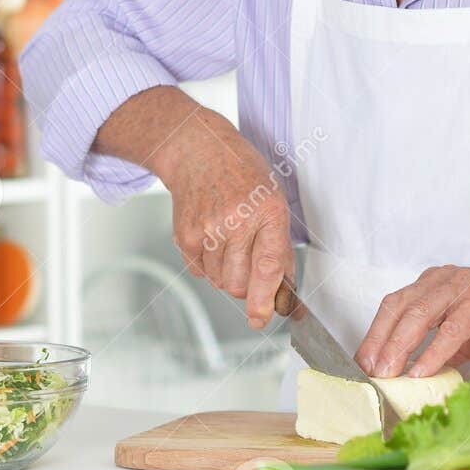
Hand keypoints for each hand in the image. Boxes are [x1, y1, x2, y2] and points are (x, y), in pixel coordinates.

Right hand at [153, 110, 295, 328]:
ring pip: (218, 281)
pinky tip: (211, 239)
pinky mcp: (185, 234)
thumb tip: (284, 295)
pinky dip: (206, 265)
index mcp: (268, 212)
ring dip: (225, 274)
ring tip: (227, 242)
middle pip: (240, 283)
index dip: (265, 299)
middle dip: (247, 286)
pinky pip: (198, 272)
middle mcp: (237, 221)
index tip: (261, 319)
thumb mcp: (274, 201)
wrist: (198, 150)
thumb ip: (280, 250)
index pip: (268, 267)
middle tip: (247, 263)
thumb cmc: (242, 175)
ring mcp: (208, 228)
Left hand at [355, 265, 469, 377]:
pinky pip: (452, 327)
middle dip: (381, 341)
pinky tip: (422, 369)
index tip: (364, 361)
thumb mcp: (463, 338)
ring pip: (421, 314)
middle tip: (371, 370)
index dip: (375, 333)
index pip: (394, 305)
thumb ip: (437, 349)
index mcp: (433, 284)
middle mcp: (442, 279)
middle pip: (400, 307)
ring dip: (401, 345)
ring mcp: (463, 286)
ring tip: (390, 372)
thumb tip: (409, 373)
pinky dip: (434, 350)